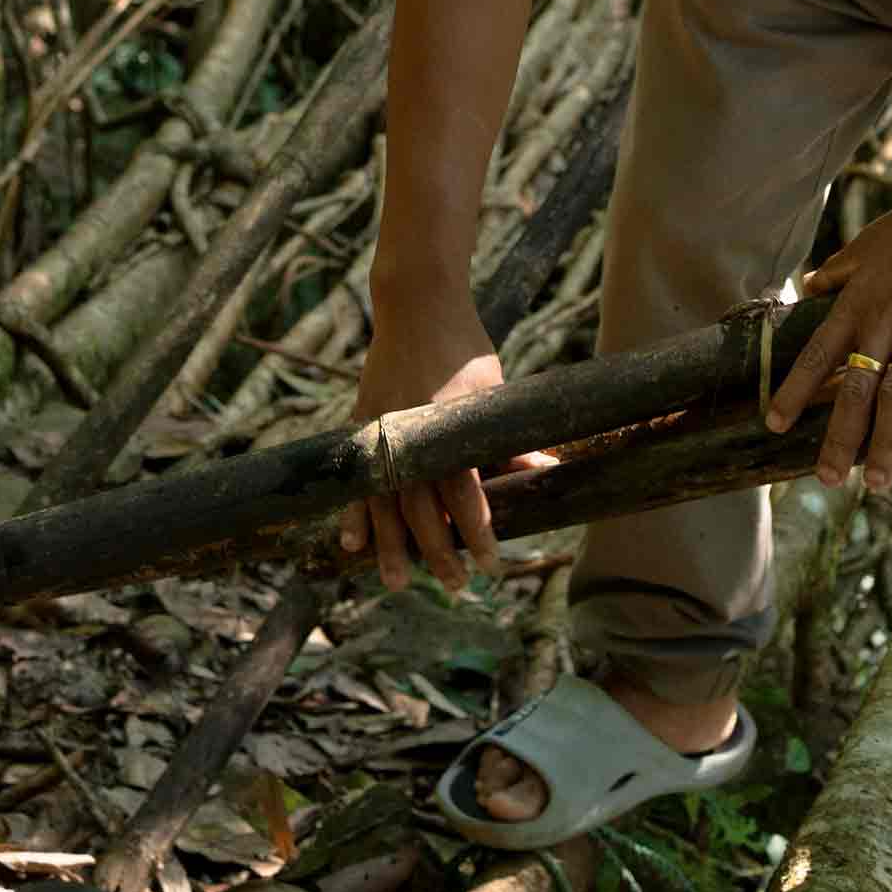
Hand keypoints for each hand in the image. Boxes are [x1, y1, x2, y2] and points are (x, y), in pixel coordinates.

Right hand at [336, 289, 556, 591]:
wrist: (415, 305)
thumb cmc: (464, 348)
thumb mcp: (494, 391)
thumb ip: (507, 439)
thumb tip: (541, 472)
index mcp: (448, 429)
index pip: (465, 496)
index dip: (479, 533)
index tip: (492, 564)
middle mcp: (412, 436)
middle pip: (422, 510)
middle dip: (439, 552)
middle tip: (457, 586)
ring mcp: (382, 432)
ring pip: (383, 503)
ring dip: (391, 547)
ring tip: (398, 583)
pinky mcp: (363, 425)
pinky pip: (355, 479)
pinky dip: (352, 511)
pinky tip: (350, 543)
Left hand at [766, 191, 891, 492]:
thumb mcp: (864, 247)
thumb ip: (836, 273)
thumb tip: (806, 288)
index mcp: (855, 303)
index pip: (816, 355)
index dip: (795, 392)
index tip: (774, 424)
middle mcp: (881, 323)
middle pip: (853, 388)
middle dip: (838, 437)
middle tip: (825, 480)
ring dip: (885, 442)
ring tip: (875, 482)